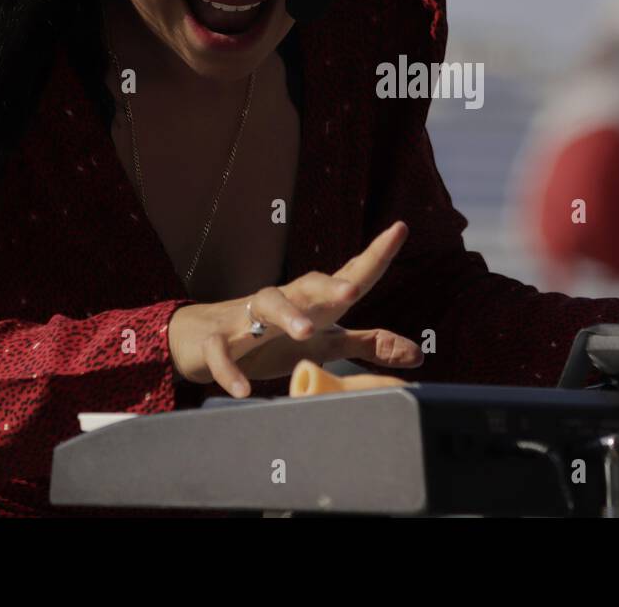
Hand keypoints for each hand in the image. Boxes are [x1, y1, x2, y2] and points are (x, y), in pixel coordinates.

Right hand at [167, 221, 420, 394]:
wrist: (201, 339)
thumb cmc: (273, 339)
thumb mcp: (325, 342)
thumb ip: (367, 344)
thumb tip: (417, 353)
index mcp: (313, 301)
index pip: (349, 274)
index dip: (376, 253)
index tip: (400, 229)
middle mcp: (284, 301)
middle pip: (309, 284)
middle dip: (330, 285)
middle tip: (351, 293)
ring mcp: (247, 319)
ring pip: (268, 304)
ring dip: (287, 316)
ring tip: (306, 334)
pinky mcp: (217, 342)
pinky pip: (223, 353)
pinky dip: (232, 370)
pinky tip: (243, 389)